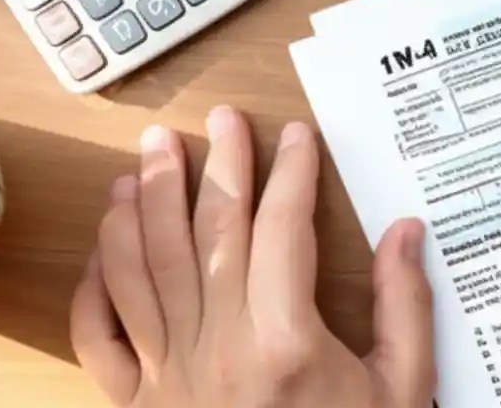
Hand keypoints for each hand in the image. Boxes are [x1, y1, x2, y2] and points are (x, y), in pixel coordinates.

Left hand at [69, 107, 434, 407]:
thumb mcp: (403, 395)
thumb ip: (407, 309)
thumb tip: (407, 230)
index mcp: (287, 342)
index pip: (283, 229)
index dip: (291, 173)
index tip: (298, 134)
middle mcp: (218, 349)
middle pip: (209, 233)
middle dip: (216, 167)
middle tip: (219, 120)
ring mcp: (167, 377)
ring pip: (142, 269)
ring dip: (141, 204)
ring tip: (146, 156)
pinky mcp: (136, 406)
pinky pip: (97, 335)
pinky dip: (94, 284)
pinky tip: (104, 243)